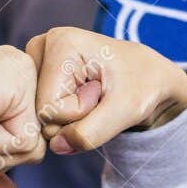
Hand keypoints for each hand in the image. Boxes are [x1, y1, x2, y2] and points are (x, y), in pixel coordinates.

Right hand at [15, 28, 186, 154]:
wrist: (149, 76)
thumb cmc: (143, 85)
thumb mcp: (126, 111)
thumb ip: (91, 132)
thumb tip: (55, 145)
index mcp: (61, 42)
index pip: (49, 107)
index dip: (79, 112)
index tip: (102, 93)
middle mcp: (41, 45)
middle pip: (40, 111)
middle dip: (72, 116)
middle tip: (98, 96)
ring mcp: (37, 60)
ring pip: (40, 115)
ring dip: (70, 118)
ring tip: (93, 95)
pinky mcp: (37, 74)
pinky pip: (42, 113)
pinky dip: (65, 115)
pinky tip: (82, 97)